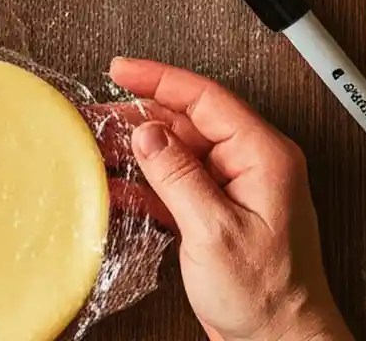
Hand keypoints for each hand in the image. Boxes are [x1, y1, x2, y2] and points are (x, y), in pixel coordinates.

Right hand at [109, 57, 351, 340]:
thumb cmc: (268, 296)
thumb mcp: (214, 231)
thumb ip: (178, 176)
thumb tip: (148, 132)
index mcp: (264, 157)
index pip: (206, 99)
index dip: (159, 79)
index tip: (122, 70)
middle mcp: (251, 165)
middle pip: (189, 121)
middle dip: (141, 114)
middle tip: (98, 113)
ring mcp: (234, 188)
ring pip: (178, 150)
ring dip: (138, 149)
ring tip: (98, 144)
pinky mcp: (217, 211)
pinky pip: (176, 181)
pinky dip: (146, 181)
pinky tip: (116, 183)